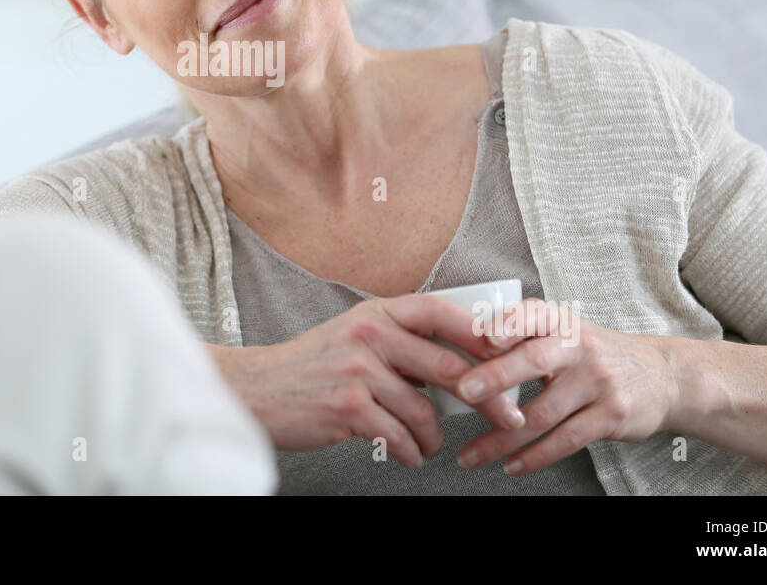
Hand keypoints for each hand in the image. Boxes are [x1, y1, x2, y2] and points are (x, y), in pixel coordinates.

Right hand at [211, 294, 528, 468]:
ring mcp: (357, 371)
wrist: (256, 389)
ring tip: (429, 446)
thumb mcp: (354, 336)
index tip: (509, 354)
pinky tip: (406, 455)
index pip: (441, 312)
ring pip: (424, 412)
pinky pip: (398, 437)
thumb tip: (459, 365)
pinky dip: (409, 453)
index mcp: (376, 312)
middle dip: (488, 398)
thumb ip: (399, 342)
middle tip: (509, 417)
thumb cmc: (311, 367)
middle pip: (448, 367)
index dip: (481, 332)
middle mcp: (369, 334)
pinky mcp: (347, 407)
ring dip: (435, 438)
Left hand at [453, 299, 682, 475]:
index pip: (533, 313)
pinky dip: (535, 456)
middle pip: (534, 360)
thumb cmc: (592, 354)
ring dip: (502, 438)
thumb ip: (522, 339)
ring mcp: (598, 381)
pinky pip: (566, 439)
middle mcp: (580, 346)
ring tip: (470, 455)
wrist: (663, 375)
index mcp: (560, 321)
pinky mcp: (612, 415)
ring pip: (543, 412)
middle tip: (462, 391)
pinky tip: (511, 465)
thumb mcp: (564, 332)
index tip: (481, 336)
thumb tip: (461, 354)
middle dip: (495, 377)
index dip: (507, 322)